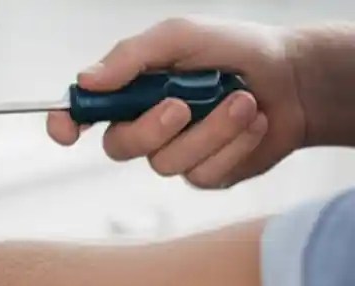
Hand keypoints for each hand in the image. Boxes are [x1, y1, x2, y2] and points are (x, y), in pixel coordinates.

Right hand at [47, 17, 307, 188]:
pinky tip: (254, 123)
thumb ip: (131, 56)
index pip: (83, 112)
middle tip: (184, 104)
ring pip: (165, 164)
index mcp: (131, 90)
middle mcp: (145, 125)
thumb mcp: (181, 36)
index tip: (67, 130)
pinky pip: (202, 174)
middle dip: (151, 128)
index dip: (65, 124)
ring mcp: (174, 153)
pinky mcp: (204, 174)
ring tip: (244, 102)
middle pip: (119, 147)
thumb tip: (86, 79)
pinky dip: (233, 145)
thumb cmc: (235, 50)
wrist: (295, 77)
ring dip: (210, 131)